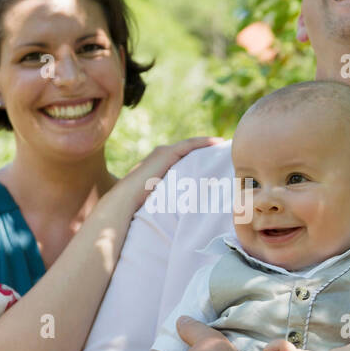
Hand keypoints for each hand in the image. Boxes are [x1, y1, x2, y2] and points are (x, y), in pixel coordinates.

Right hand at [108, 136, 222, 213]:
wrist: (125, 199)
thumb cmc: (139, 204)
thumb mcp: (159, 197)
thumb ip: (170, 195)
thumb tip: (183, 208)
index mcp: (158, 163)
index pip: (183, 156)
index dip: (199, 154)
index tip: (214, 157)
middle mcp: (161, 154)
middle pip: (189, 148)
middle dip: (205, 148)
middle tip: (224, 149)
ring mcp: (163, 152)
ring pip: (191, 144)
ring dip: (208, 143)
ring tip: (224, 144)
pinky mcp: (167, 153)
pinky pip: (190, 145)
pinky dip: (204, 142)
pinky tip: (218, 142)